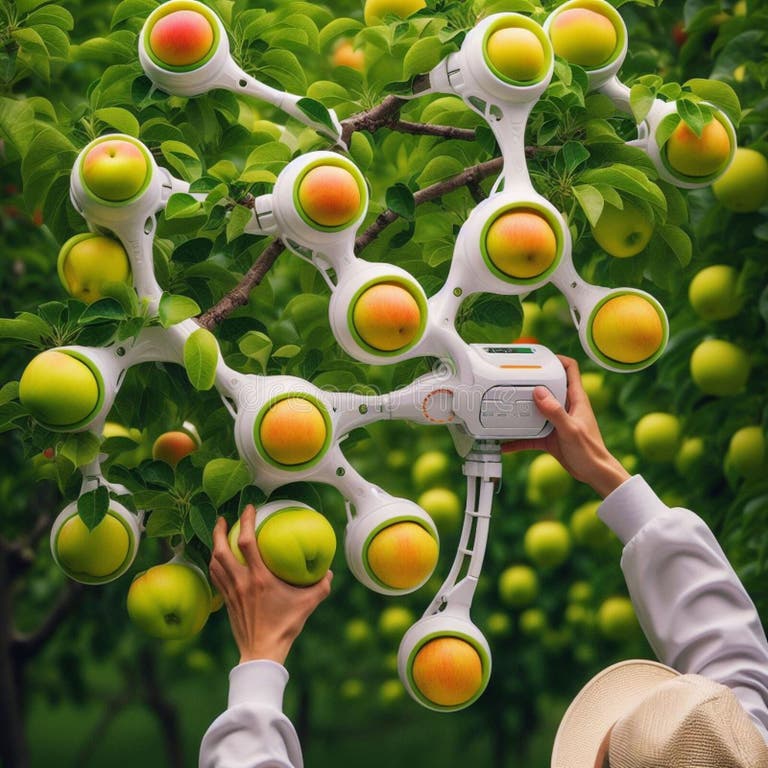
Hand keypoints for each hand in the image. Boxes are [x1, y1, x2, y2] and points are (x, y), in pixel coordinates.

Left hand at [209, 504, 332, 665]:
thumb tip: (330, 571)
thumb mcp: (308, 604)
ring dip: (214, 546)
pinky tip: (220, 561)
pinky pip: (216, 577)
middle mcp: (241, 581)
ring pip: (215, 563)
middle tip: (224, 518)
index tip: (248, 508)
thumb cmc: (285, 626)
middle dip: (219, 531)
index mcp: (259, 578)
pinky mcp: (227, 601)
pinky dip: (215, 564)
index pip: (247, 543)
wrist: (262, 652)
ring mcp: (231, 592)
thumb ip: (321, 586)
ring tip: (219, 535)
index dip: (246, 522)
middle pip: (221, 550)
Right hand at [502, 356, 629, 497]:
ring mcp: (556, 422)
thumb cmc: (590, 451)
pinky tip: (505, 443)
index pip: (570, 369)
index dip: (557, 359)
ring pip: (536, 410)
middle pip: (548, 387)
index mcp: (576, 399)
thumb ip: (555, 411)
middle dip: (532, 382)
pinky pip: (530, 435)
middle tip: (515, 379)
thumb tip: (538, 391)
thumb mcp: (570, 430)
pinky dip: (518, 438)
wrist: (594, 474)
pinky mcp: (550, 437)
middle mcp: (565, 407)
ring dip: (522, 409)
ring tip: (505, 406)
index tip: (540, 357)